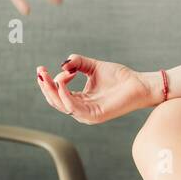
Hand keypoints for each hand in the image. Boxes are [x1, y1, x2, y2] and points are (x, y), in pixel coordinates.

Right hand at [34, 54, 160, 124]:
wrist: (140, 83)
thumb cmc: (120, 77)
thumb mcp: (94, 67)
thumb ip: (78, 63)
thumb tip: (62, 64)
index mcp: (80, 100)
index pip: (58, 94)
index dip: (52, 81)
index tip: (59, 67)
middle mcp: (81, 109)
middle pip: (55, 101)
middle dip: (45, 86)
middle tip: (40, 71)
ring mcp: (87, 114)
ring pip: (61, 105)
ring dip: (52, 90)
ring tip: (49, 77)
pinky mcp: (95, 116)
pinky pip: (74, 108)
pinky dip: (65, 96)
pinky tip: (62, 84)